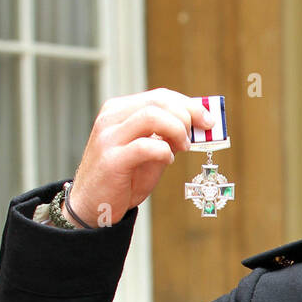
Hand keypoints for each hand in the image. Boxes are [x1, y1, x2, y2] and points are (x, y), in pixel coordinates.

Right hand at [65, 89, 213, 227]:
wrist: (93, 206)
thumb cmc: (123, 179)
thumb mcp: (149, 154)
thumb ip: (168, 139)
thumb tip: (196, 128)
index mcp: (120, 111)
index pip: (159, 96)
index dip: (188, 105)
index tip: (208, 120)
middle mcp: (112, 118)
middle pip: (157, 101)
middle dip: (187, 115)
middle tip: (199, 134)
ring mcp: (109, 137)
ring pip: (151, 116)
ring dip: (176, 130)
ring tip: (184, 147)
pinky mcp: (111, 159)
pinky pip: (145, 146)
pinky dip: (164, 151)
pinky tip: (168, 160)